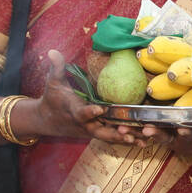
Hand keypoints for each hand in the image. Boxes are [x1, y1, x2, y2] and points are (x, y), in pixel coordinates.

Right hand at [36, 50, 161, 147]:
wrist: (47, 120)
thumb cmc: (52, 98)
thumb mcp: (52, 82)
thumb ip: (56, 67)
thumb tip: (52, 50)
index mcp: (74, 111)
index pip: (82, 113)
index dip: (90, 112)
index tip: (100, 109)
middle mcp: (85, 124)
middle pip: (101, 132)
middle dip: (115, 134)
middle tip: (130, 134)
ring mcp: (92, 131)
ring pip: (111, 137)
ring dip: (127, 139)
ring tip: (145, 141)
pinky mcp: (98, 133)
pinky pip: (114, 138)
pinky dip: (128, 140)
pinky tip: (144, 142)